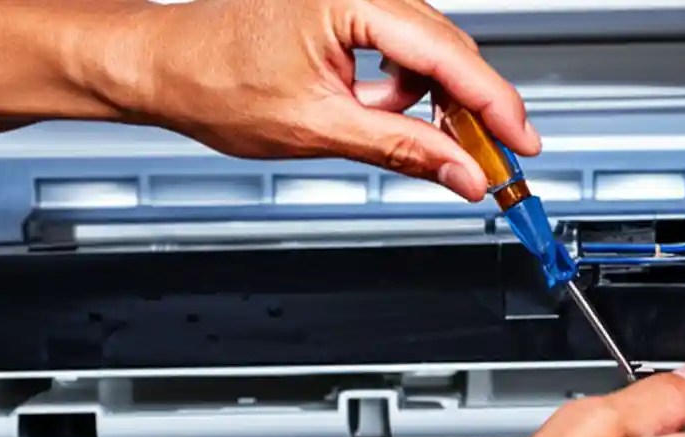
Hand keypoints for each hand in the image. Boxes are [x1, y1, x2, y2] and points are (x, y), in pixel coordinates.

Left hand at [102, 0, 534, 200]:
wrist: (161, 66)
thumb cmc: (211, 80)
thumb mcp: (319, 128)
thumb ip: (403, 149)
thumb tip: (461, 172)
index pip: (449, 54)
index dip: (494, 104)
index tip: (523, 142)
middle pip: (449, 49)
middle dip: (471, 111)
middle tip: (492, 162)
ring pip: (426, 54)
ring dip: (429, 103)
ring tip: (407, 140)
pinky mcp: (347, 13)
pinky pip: (398, 52)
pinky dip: (400, 91)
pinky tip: (377, 114)